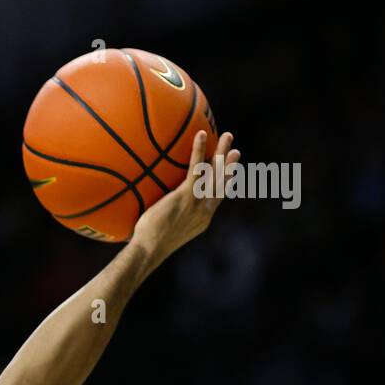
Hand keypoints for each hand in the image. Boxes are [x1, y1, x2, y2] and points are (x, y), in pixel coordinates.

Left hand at [129, 130, 240, 263]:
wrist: (149, 250)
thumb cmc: (148, 244)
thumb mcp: (165, 231)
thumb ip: (168, 218)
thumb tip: (156, 211)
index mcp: (202, 220)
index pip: (216, 199)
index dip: (225, 184)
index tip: (231, 173)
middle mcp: (204, 211)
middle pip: (221, 183)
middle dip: (230, 165)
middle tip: (236, 150)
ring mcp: (197, 203)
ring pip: (214, 173)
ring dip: (222, 153)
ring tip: (229, 136)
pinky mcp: (187, 195)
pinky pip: (196, 168)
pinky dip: (199, 150)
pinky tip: (201, 134)